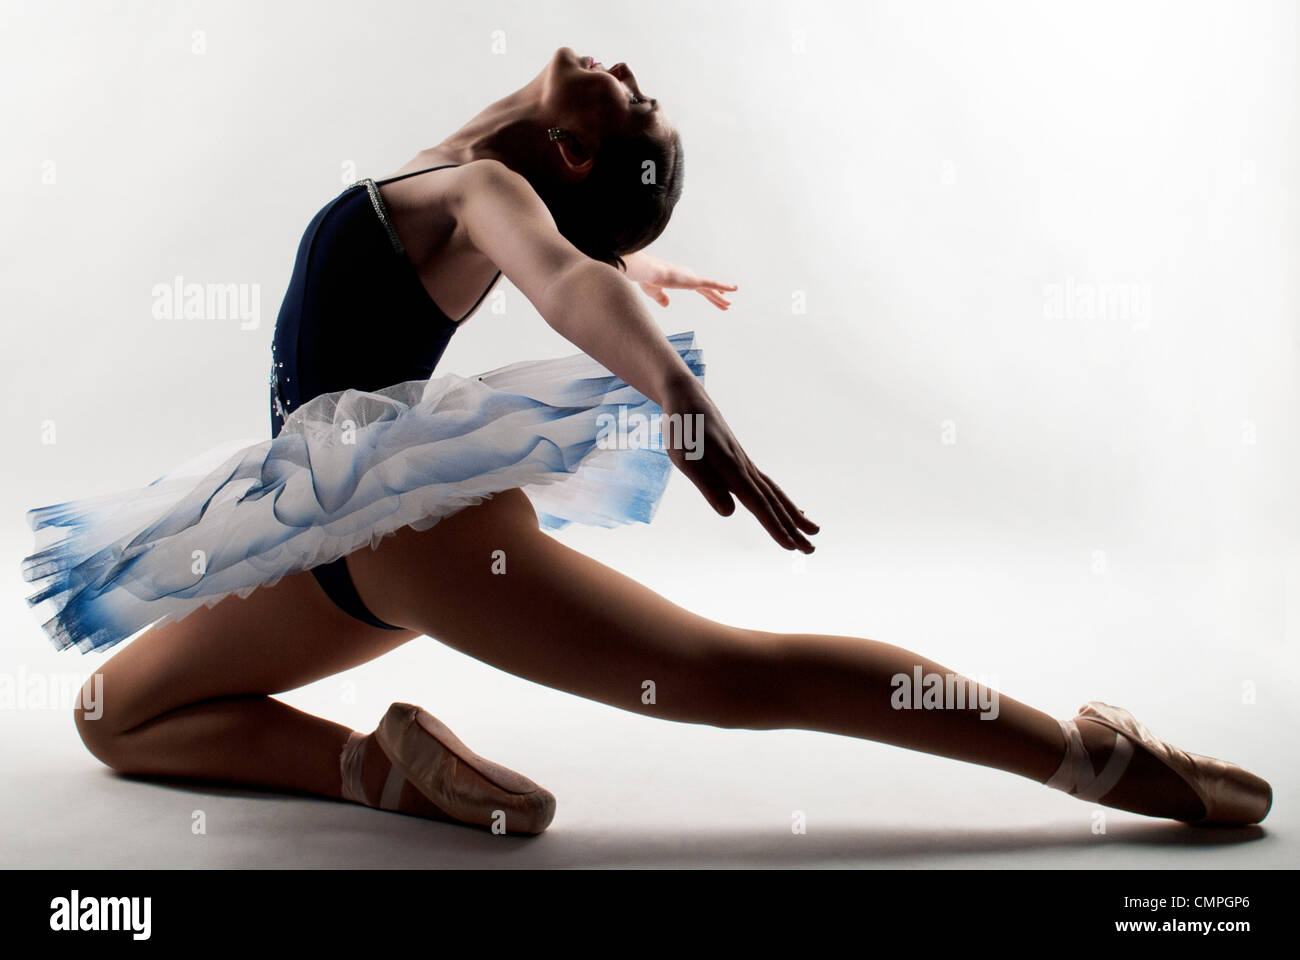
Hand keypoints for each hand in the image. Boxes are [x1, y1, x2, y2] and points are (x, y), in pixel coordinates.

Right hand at [623, 251, 736, 309]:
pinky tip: (733, 289)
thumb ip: (661, 298)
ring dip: (720, 298)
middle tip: (726, 303)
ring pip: (711, 289)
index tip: (715, 295)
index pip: (697, 287)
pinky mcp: (693, 280)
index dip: (707, 293)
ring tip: (729, 304)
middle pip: (706, 289)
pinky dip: (724, 287)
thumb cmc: (648, 278)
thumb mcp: (654, 292)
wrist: (647, 271)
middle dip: (716, 297)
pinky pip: (712, 284)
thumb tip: (667, 304)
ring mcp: (692, 278)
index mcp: (680, 278)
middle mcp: (688, 276)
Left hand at [661, 379, 818, 552]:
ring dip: (793, 514)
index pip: (758, 505)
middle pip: (774, 503)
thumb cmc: (683, 431)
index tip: (790, 546)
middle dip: (793, 528)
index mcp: (732, 470)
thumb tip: (729, 513)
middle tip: (811, 550)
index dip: (774, 527)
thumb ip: (708, 486)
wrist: (688, 399)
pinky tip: (788, 506)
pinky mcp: (741, 462)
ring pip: (775, 493)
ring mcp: (745, 464)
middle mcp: (745, 468)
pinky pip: (768, 484)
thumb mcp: (686, 460)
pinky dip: (782, 499)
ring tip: (813, 529)